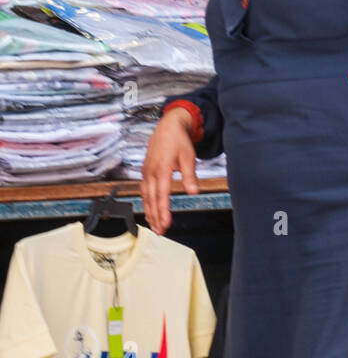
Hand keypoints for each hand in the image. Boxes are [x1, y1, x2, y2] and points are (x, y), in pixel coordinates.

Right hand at [141, 109, 198, 235]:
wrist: (168, 126)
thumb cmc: (178, 140)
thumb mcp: (188, 156)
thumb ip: (189, 175)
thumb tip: (193, 191)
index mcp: (161, 168)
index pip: (162, 194)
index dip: (163, 210)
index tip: (165, 223)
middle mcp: (150, 171)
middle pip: (151, 199)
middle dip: (155, 216)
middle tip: (160, 231)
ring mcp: (146, 172)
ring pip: (145, 196)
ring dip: (149, 212)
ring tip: (155, 226)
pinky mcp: (146, 171)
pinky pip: (144, 191)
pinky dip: (146, 203)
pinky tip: (149, 210)